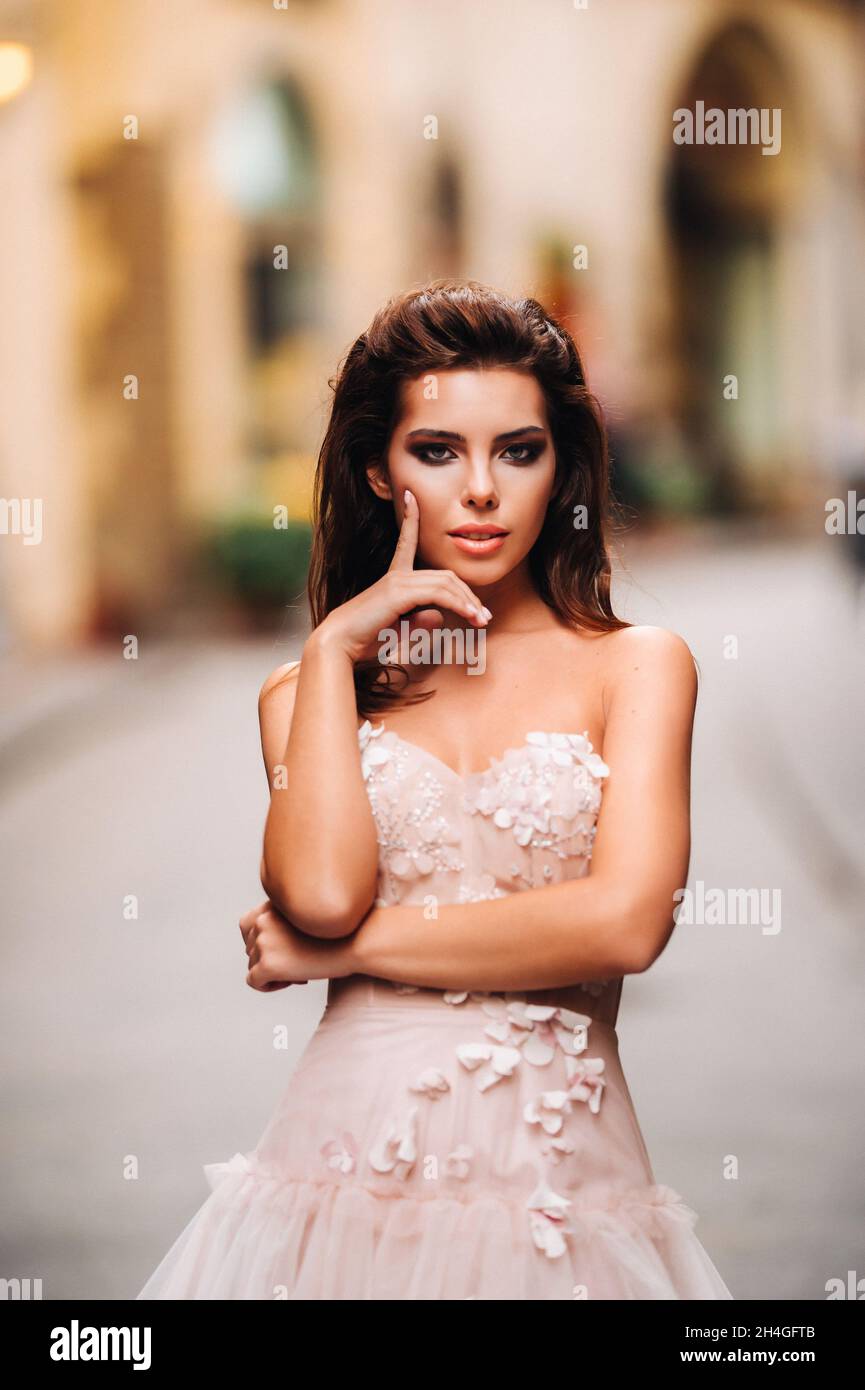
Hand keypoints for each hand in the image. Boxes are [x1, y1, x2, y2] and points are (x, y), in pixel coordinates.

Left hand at [239, 900, 356, 991]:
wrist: (355, 942)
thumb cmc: (339, 932)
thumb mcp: (307, 917)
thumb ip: (284, 924)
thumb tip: (269, 947)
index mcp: (272, 906)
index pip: (246, 924)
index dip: (259, 941)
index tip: (281, 949)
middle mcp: (263, 920)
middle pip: (251, 948)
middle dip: (271, 958)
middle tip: (297, 964)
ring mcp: (264, 942)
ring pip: (253, 965)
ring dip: (273, 972)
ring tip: (299, 972)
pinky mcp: (267, 964)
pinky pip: (254, 982)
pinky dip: (268, 986)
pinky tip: (291, 981)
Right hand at [307, 489, 491, 663]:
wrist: (342, 642)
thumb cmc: (366, 637)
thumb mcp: (401, 628)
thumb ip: (421, 619)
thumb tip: (440, 616)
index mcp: (394, 578)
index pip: (407, 541)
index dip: (410, 519)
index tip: (410, 496)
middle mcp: (397, 574)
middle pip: (445, 576)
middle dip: (468, 595)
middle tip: (484, 617)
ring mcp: (398, 580)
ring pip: (445, 584)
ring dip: (468, 603)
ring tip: (481, 621)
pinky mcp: (399, 591)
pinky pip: (439, 594)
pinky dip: (459, 605)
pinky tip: (471, 616)